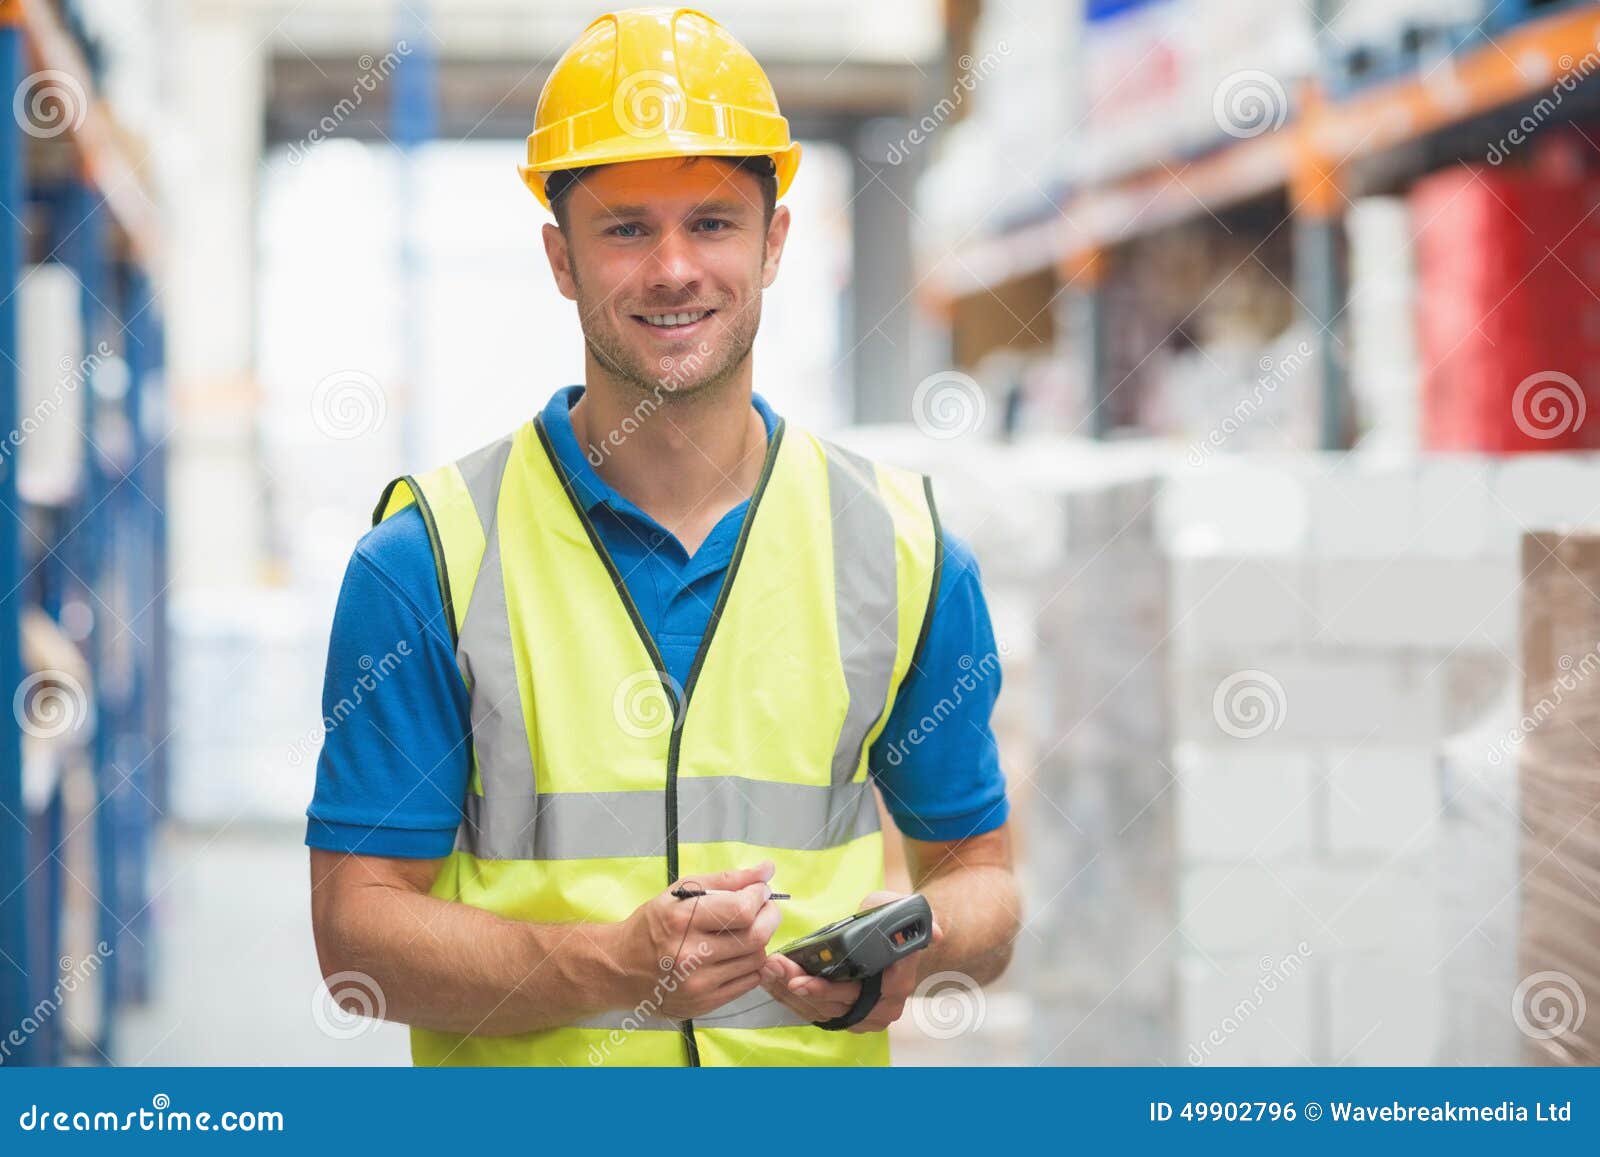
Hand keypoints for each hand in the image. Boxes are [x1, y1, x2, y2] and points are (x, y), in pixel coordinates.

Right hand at [617, 861, 782, 1019]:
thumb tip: (767, 870)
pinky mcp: (704, 1003)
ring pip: (756, 959)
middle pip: (756, 936)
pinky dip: (750, 963)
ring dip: (760, 940)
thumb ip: (727, 879)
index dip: (760, 897)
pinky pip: (749, 981)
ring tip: (745, 931)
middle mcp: (689, 955)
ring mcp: (698, 983)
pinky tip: (736, 953)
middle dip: (770, 917)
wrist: (622, 968)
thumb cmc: (653, 924)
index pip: (742, 910)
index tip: (759, 891)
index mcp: (681, 920)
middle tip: (765, 909)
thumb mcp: (681, 892)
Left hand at [759, 890, 944, 1032]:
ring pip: (820, 1011)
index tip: (801, 980)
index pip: (858, 992)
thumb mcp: (901, 909)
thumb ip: (908, 915)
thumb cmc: (896, 924)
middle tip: (776, 968)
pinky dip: (791, 998)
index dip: (827, 988)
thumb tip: (935, 931)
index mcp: (898, 983)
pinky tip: (772, 981)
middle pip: (835, 1003)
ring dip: (789, 992)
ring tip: (769, 969)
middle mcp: (881, 1007)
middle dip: (800, 986)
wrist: (899, 945)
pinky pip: (814, 1012)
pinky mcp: (843, 1015)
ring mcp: (862, 1015)